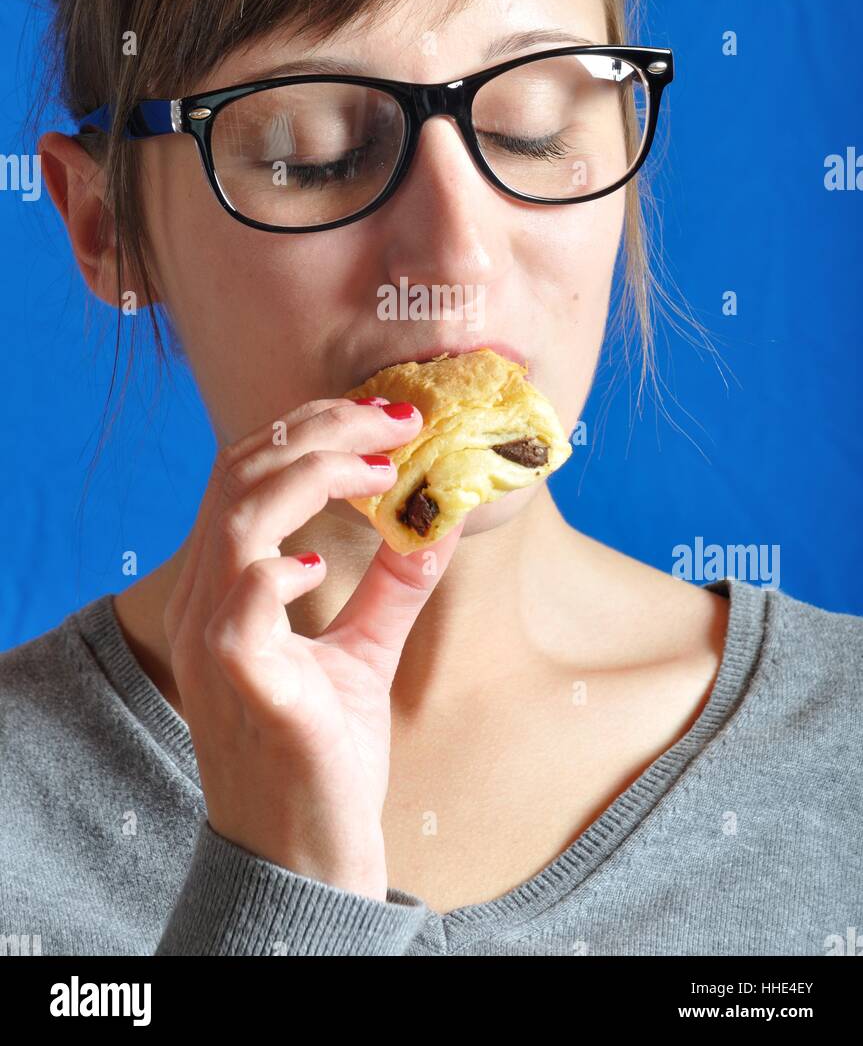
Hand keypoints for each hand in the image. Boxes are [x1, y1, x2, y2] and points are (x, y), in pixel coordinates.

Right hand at [162, 396, 462, 900]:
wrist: (305, 857)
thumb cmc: (322, 756)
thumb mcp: (364, 654)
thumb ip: (393, 586)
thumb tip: (436, 517)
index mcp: (224, 589)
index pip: (247, 474)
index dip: (313, 430)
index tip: (386, 417)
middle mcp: (205, 604)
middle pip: (240, 475)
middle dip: (320, 431)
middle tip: (397, 419)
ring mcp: (213, 642)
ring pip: (237, 518)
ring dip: (312, 475)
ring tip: (380, 468)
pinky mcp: (240, 682)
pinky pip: (239, 605)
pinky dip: (278, 567)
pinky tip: (320, 562)